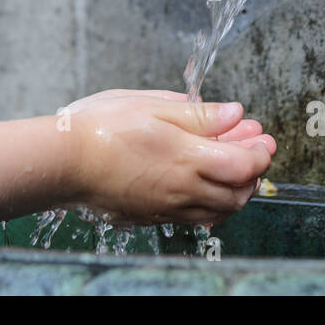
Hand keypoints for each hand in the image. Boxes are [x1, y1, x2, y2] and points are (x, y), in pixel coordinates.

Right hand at [62, 92, 275, 226]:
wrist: (63, 162)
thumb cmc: (102, 127)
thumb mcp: (151, 106)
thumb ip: (198, 114)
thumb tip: (235, 114)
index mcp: (187, 158)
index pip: (243, 165)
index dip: (260, 152)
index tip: (262, 136)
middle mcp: (182, 189)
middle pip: (238, 193)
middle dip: (254, 172)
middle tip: (256, 149)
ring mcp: (167, 207)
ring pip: (219, 211)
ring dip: (236, 191)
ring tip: (234, 167)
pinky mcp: (152, 217)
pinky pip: (195, 219)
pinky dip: (212, 205)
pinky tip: (205, 186)